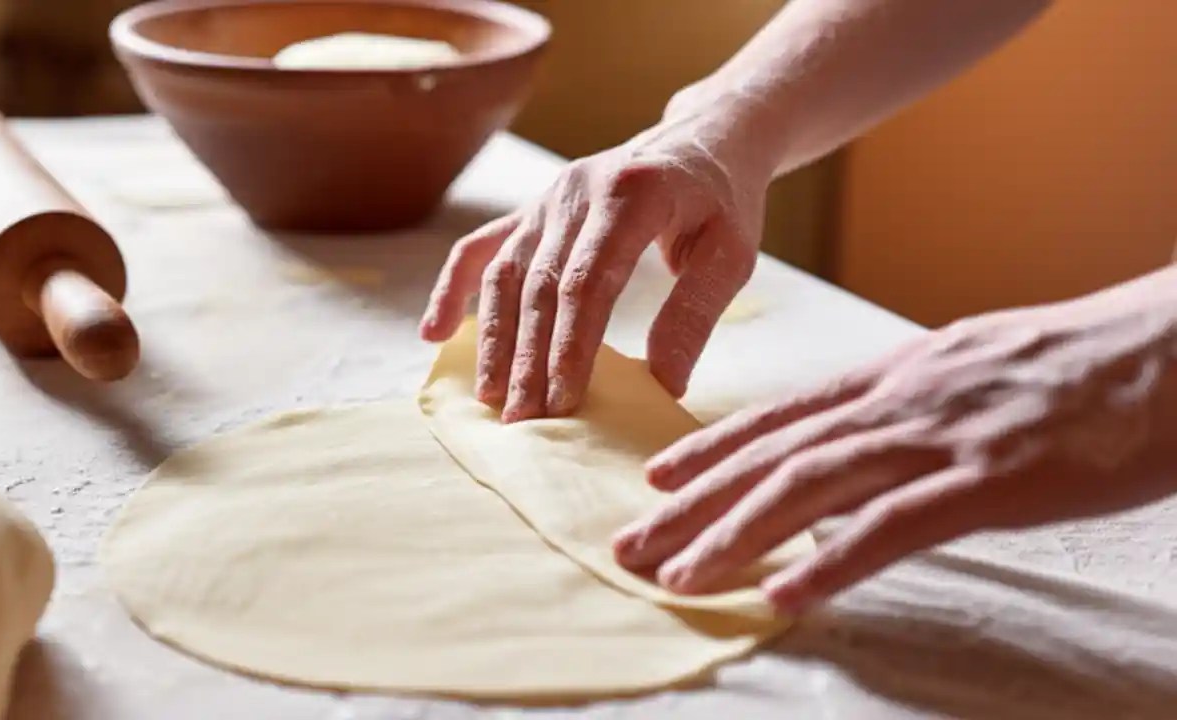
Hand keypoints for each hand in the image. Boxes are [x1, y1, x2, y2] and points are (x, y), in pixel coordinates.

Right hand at [420, 101, 779, 420]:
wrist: (701, 140)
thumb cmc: (722, 202)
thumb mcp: (732, 254)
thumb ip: (695, 313)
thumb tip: (662, 383)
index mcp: (630, 195)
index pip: (588, 282)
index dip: (570, 345)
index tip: (562, 402)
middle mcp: (577, 192)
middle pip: (540, 285)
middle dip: (529, 357)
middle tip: (524, 419)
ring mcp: (546, 199)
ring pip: (506, 274)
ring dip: (494, 339)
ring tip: (491, 397)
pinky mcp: (531, 210)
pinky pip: (480, 248)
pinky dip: (452, 288)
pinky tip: (434, 332)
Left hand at [613, 277, 1176, 612]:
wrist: (1172, 348)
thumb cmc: (1087, 365)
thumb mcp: (980, 369)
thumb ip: (917, 401)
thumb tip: (870, 433)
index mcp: (902, 374)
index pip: (786, 415)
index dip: (714, 448)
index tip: (659, 477)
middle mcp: (904, 400)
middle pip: (776, 454)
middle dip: (696, 503)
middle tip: (630, 541)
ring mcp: (944, 438)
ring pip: (813, 488)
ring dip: (737, 535)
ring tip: (678, 577)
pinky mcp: (993, 480)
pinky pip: (896, 526)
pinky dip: (832, 560)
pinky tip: (784, 592)